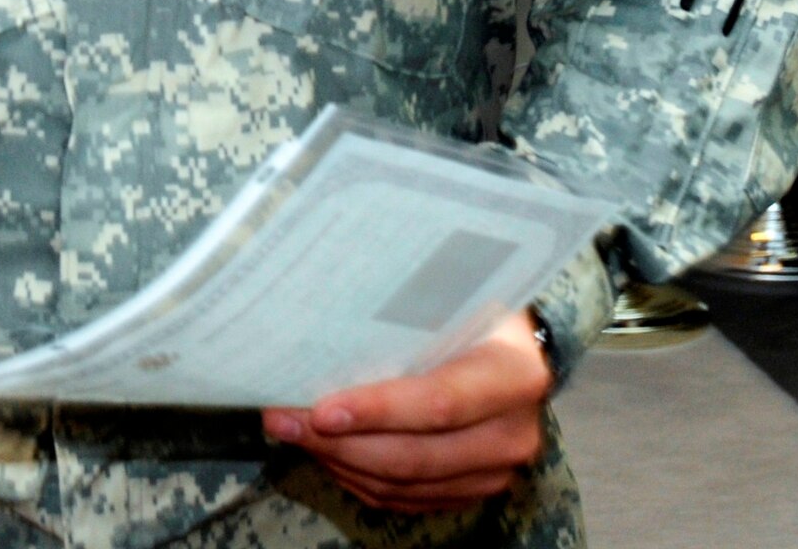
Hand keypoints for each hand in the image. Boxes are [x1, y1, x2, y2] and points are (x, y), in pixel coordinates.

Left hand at [260, 311, 549, 513]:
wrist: (514, 348)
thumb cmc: (472, 309)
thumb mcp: (453, 296)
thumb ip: (408, 310)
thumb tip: (321, 308)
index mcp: (513, 375)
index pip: (439, 403)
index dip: (377, 411)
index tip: (320, 410)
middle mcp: (513, 433)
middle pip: (416, 456)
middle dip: (340, 443)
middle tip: (283, 420)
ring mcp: (495, 471)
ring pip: (405, 484)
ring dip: (341, 462)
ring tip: (292, 433)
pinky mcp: (473, 491)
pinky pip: (407, 499)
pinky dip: (360, 479)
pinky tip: (325, 452)